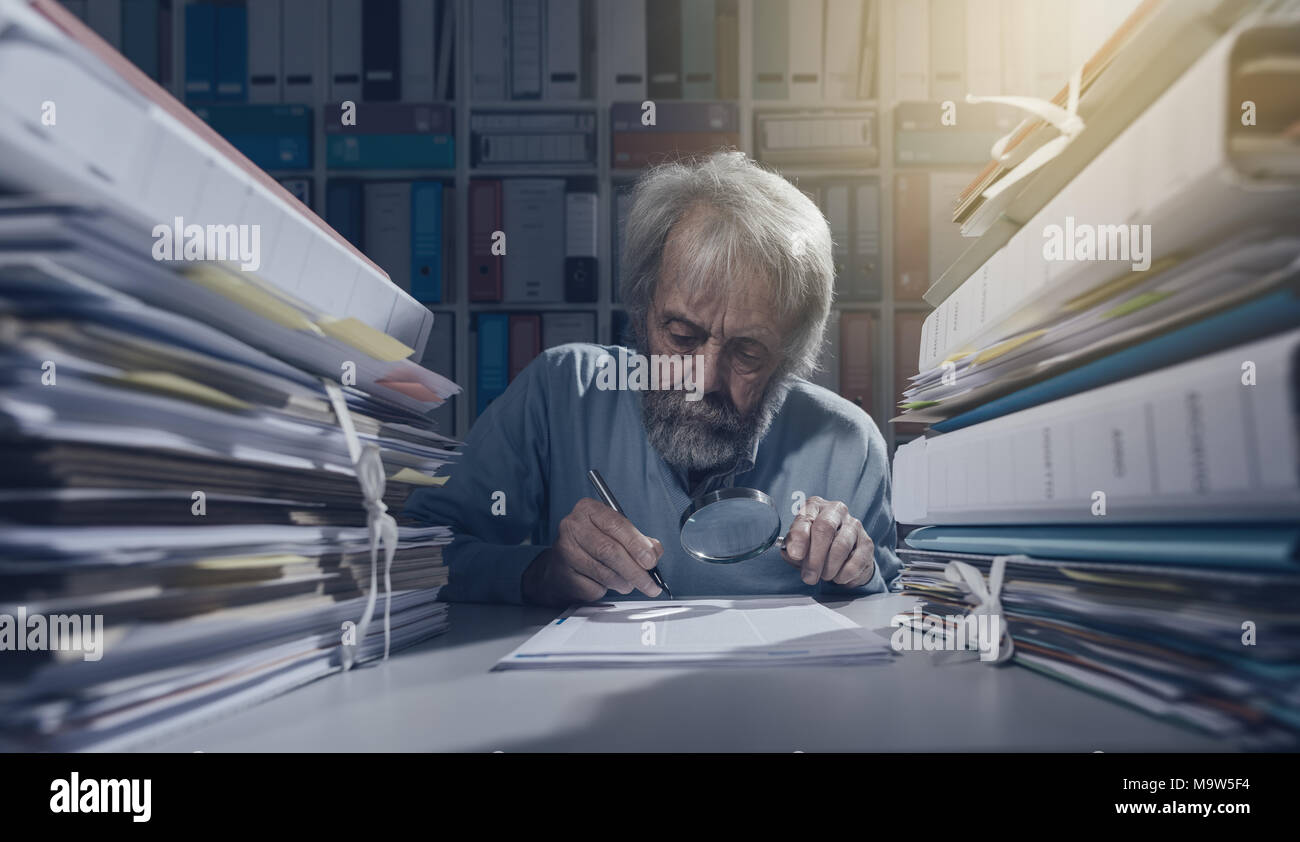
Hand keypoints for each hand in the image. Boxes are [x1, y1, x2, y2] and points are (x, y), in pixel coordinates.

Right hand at [522, 497, 664, 606]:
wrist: (561, 566)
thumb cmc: (592, 546)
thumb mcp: (617, 536)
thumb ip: (639, 541)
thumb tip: (654, 552)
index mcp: (588, 509)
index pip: (616, 524)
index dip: (637, 544)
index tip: (651, 561)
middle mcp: (573, 526)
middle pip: (610, 550)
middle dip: (635, 570)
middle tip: (650, 584)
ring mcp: (565, 550)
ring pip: (603, 571)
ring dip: (623, 582)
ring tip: (629, 584)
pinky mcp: (562, 573)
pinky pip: (593, 586)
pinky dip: (606, 590)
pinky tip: (605, 584)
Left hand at [781, 496, 874, 587]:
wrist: (842, 556)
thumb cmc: (814, 546)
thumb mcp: (798, 544)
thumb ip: (793, 547)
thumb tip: (794, 553)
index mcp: (815, 506)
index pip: (805, 518)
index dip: (799, 537)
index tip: (795, 555)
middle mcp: (836, 510)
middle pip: (825, 529)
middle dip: (814, 557)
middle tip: (809, 576)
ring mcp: (854, 525)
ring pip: (841, 546)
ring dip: (829, 568)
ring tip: (823, 576)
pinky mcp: (867, 542)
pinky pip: (856, 561)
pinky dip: (844, 574)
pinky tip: (838, 577)